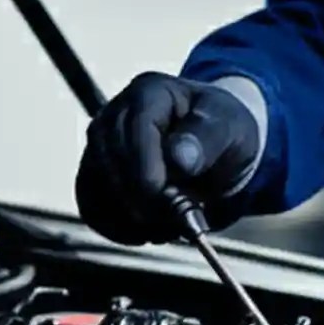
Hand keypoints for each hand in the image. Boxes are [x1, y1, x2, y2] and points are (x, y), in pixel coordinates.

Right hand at [74, 72, 260, 244]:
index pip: (135, 131)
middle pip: (110, 162)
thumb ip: (208, 139)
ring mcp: (99, 146)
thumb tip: (179, 158)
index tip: (165, 197)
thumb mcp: (232, 128)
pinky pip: (91, 208)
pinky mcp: (95, 176)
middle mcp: (115, 115)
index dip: (146, 169)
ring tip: (170, 224)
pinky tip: (148, 232)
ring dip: (131, 218)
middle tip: (177, 219)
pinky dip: (117, 228)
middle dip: (142, 198)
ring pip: (95, 189)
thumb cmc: (225, 131)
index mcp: (150, 92)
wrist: (218, 149)